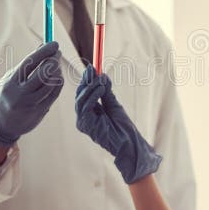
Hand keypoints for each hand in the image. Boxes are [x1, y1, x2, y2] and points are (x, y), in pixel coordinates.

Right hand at [0, 42, 63, 146]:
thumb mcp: (10, 78)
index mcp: (10, 82)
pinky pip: (53, 95)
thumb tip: (43, 46)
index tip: (54, 44)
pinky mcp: (38, 112)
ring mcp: (30, 104)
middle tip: (57, 53)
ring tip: (56, 67)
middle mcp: (19, 93)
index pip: (30, 62)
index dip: (44, 51)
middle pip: (43, 72)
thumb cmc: (6, 94)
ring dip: (57, 72)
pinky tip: (57, 78)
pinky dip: (58, 84)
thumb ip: (27, 64)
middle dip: (53, 59)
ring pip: (51, 84)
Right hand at [75, 65, 161, 183]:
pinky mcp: (84, 125)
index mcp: (90, 111)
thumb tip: (101, 75)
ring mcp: (82, 121)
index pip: (84, 92)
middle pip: (80, 94)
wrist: (128, 142)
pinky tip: (100, 89)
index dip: (87, 79)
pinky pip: (85, 106)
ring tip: (101, 80)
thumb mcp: (113, 104)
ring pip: (81, 99)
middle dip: (87, 81)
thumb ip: (106, 91)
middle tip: (93, 69)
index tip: (92, 67)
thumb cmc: (123, 126)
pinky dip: (92, 96)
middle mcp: (83, 116)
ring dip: (91, 87)